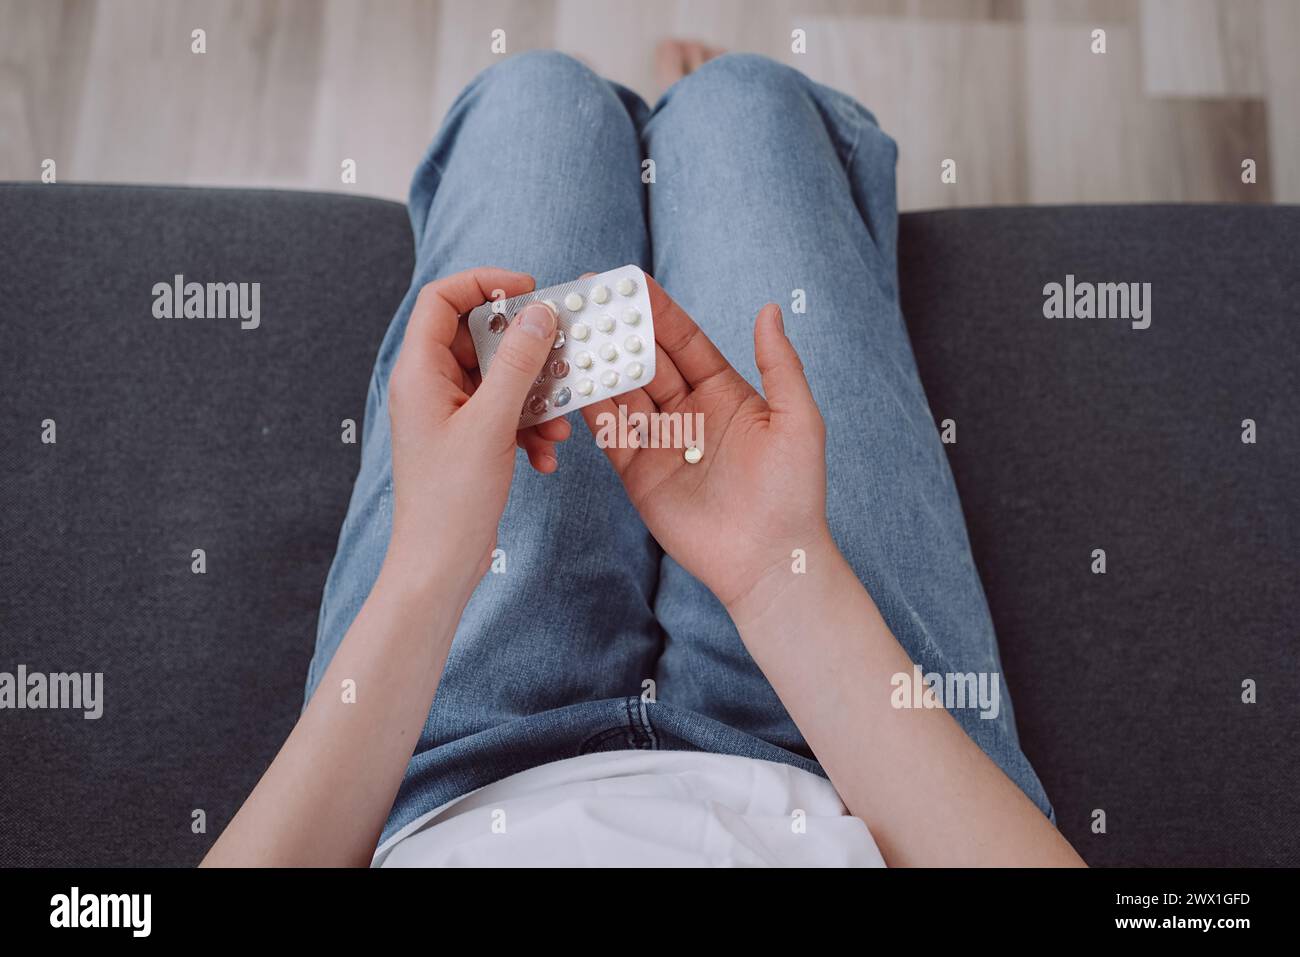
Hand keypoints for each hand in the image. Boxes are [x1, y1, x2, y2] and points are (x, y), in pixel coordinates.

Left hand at [385, 267, 570, 595]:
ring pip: (498, 379)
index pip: (441, 298)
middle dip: (525, 352)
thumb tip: (539, 314)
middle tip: (560, 359)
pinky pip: (502, 412)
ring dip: (534, 397)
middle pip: (479, 338)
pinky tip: (544, 457)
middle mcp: (429, 386)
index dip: (484, 283)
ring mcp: (447, 413)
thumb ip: (518, 364)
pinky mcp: (465, 439)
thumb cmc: (451, 500)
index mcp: (419, 372)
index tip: (529, 291)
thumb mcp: (492, 424)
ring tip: (556, 427)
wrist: (438, 565)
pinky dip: (528, 428)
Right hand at [580, 276, 831, 617]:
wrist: (768, 560)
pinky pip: (608, 433)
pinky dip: (588, 407)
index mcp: (725, 391)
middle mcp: (688, 411)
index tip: (628, 280)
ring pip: (621, 391)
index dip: (656, 310)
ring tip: (566, 331)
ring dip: (596, 362)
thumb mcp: (796, 419)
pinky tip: (569, 380)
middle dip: (616, 329)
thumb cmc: (793, 491)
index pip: (683, 341)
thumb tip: (771, 308)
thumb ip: (779, 364)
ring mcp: (660, 441)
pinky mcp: (637, 473)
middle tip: (583, 299)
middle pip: (645, 360)